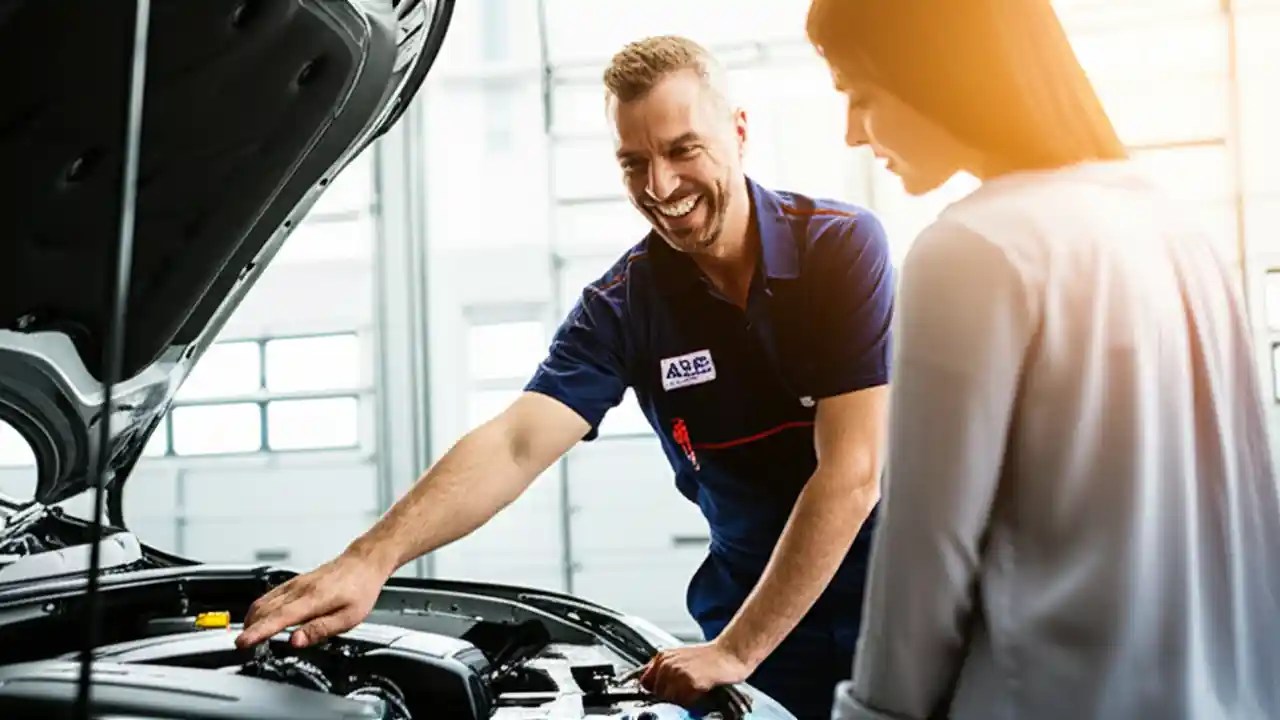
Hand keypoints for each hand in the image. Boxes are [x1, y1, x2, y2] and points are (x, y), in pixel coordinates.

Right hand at [234, 549, 390, 649]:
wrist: (364, 563)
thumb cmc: (360, 589)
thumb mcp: (348, 618)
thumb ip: (319, 630)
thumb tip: (295, 641)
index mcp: (313, 599)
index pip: (279, 618)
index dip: (259, 631)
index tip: (243, 642)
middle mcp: (300, 589)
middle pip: (265, 609)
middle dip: (250, 628)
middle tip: (243, 647)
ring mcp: (296, 584)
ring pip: (264, 601)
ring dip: (252, 619)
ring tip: (247, 636)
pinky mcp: (295, 582)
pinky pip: (269, 595)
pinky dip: (259, 609)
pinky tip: (259, 617)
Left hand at [638, 640, 753, 707]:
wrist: (730, 653)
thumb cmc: (710, 657)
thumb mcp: (681, 657)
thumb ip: (666, 670)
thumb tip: (654, 688)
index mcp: (663, 657)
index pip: (645, 682)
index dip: (654, 691)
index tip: (662, 695)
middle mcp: (668, 664)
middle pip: (657, 693)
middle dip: (669, 697)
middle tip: (684, 694)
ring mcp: (678, 673)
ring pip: (669, 700)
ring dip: (680, 701)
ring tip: (692, 693)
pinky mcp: (691, 683)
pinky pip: (684, 703)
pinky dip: (692, 703)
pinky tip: (700, 692)